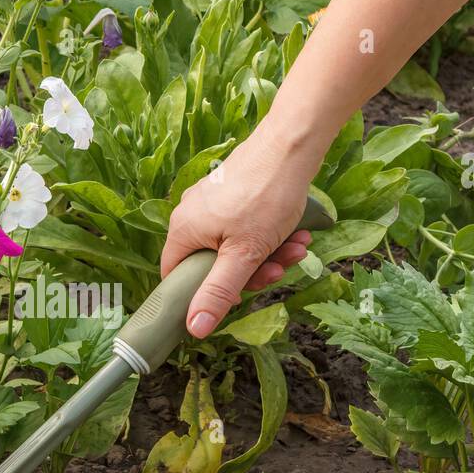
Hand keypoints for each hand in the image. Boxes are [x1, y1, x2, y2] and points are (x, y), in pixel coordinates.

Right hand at [160, 125, 322, 338]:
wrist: (293, 144)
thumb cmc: (265, 196)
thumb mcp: (244, 255)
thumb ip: (218, 292)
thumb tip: (195, 328)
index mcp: (183, 230)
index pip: (176, 277)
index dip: (201, 296)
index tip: (234, 298)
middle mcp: (191, 215)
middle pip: (213, 264)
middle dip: (250, 272)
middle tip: (277, 271)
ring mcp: (213, 203)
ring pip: (235, 247)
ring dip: (268, 255)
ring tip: (296, 248)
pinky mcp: (233, 193)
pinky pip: (246, 228)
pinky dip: (270, 236)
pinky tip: (296, 233)